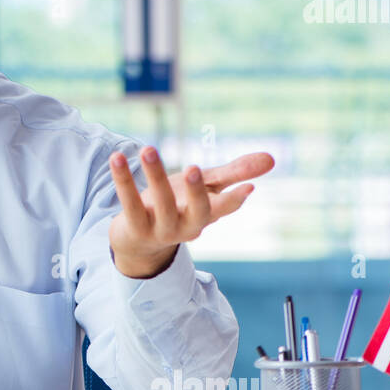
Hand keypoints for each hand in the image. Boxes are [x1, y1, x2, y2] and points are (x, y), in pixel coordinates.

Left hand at [108, 147, 274, 277]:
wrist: (138, 240)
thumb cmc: (177, 207)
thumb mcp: (205, 188)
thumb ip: (235, 173)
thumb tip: (271, 158)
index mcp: (206, 215)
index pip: (224, 208)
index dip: (235, 200)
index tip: (248, 187)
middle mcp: (187, 226)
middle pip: (197, 211)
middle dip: (196, 191)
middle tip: (193, 167)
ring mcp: (161, 228)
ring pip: (160, 202)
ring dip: (154, 174)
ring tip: (148, 149)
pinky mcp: (135, 226)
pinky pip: (129, 202)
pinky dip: (123, 179)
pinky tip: (118, 158)